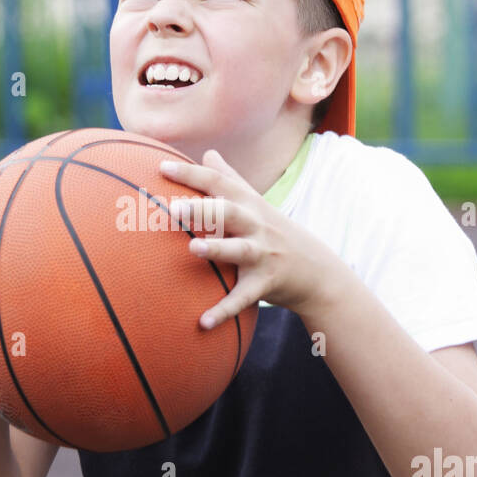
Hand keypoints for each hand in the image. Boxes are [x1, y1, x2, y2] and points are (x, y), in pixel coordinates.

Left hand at [159, 149, 327, 329]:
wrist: (315, 269)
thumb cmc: (273, 230)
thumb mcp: (256, 203)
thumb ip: (230, 178)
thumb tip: (208, 153)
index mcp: (248, 204)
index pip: (218, 183)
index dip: (191, 174)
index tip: (161, 167)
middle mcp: (256, 226)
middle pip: (229, 212)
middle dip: (203, 209)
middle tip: (173, 208)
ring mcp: (262, 254)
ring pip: (239, 250)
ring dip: (217, 249)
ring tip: (193, 248)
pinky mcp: (265, 284)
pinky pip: (242, 298)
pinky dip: (223, 311)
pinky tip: (202, 323)